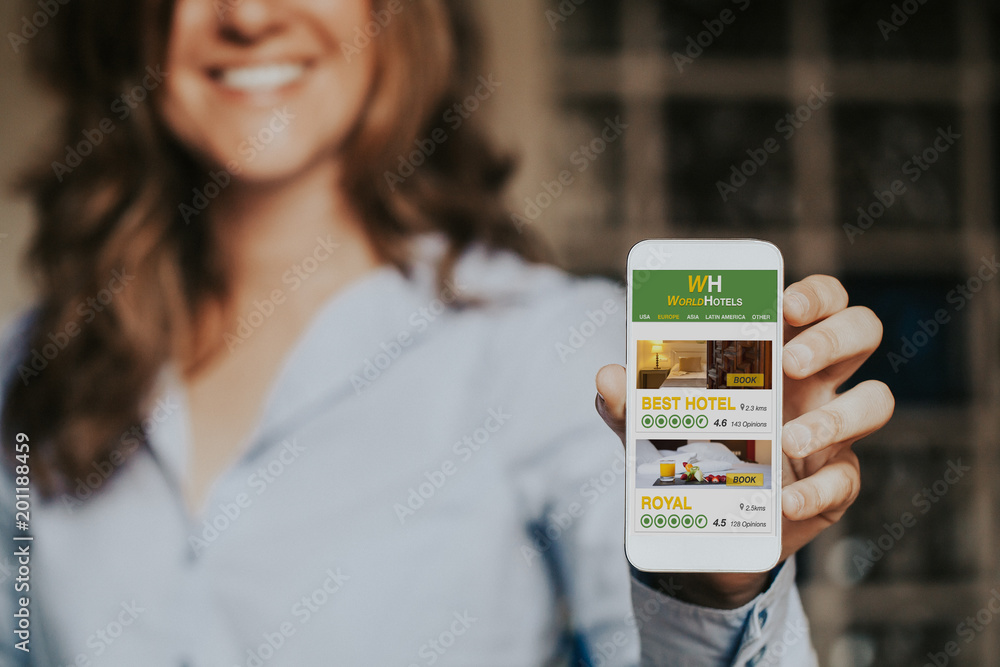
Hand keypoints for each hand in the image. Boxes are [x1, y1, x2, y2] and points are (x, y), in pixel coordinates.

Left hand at [595, 275, 893, 607]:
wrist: (706, 522)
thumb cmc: (690, 446)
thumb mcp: (657, 422)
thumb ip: (633, 400)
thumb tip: (608, 377)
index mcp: (778, 350)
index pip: (820, 301)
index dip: (816, 294)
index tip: (786, 303)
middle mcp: (815, 383)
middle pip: (861, 332)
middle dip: (833, 339)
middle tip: (789, 362)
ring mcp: (833, 432)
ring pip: (874, 403)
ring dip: (835, 418)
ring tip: (786, 441)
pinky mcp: (834, 484)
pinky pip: (846, 480)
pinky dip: (817, 490)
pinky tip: (786, 500)